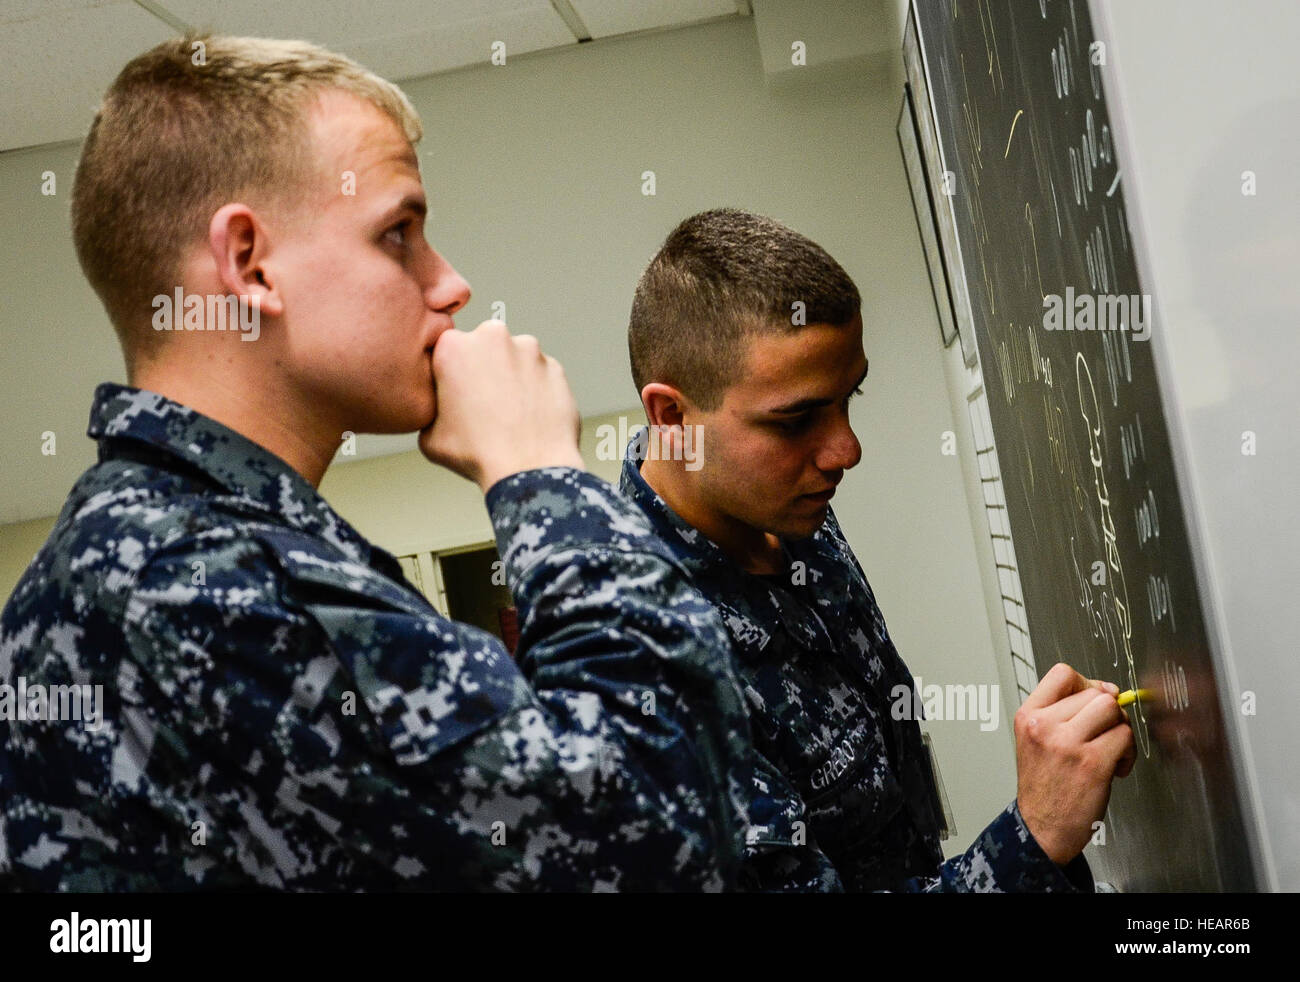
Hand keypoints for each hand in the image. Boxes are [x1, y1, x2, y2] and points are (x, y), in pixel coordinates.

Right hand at [419, 320, 583, 491]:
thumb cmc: (478, 454)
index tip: (454, 395)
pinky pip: (540, 376)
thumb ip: (432, 409)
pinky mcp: (556, 368)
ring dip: (511, 378)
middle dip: (483, 369)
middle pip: (483, 347)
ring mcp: (530, 351)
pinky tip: (530, 418)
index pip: (446, 350)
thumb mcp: (429, 436)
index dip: (449, 374)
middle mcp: (493, 338)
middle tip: (482, 405)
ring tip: (509, 415)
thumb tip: (441, 409)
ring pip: (515, 359)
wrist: (529, 469)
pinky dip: (536, 391)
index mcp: (454, 347)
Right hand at [1013, 662, 1135, 864]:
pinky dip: (1128, 753)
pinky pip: (1125, 737)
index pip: (1063, 674)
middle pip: (1096, 692)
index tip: (1094, 699)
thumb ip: (1062, 713)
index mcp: (1028, 716)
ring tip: (1112, 750)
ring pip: (1113, 710)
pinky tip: (1116, 768)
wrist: (1041, 829)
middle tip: (1106, 733)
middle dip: (1110, 712)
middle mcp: (1044, 726)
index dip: (1087, 683)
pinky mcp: (1092, 763)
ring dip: (1121, 729)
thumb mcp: (1037, 740)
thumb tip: (1107, 692)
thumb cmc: (1045, 787)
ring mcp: (1068, 744)